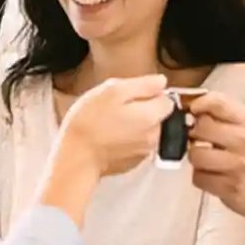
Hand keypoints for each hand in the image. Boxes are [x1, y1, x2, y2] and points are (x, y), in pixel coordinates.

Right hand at [57, 74, 172, 176]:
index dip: (150, 93)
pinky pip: (136, 145)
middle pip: (158, 116)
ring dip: (134, 125)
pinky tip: (109, 137)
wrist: (77, 158)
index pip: (167, 99)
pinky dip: (127, 140)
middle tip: (116, 107)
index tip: (132, 94)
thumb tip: (161, 82)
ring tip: (110, 123)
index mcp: (152, 116)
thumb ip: (142, 84)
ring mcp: (144, 152)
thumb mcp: (113, 90)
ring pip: (146, 130)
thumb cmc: (90, 123)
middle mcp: (154, 136)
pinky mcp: (133, 163)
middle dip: (143, 109)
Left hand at [185, 91, 244, 220]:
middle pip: (201, 127)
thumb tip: (192, 108)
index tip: (193, 110)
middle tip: (202, 141)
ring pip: (195, 154)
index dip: (198, 104)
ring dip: (197, 159)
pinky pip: (198, 177)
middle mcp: (244, 140)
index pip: (217, 102)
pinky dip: (201, 178)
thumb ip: (225, 116)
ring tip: (208, 161)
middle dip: (194, 134)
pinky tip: (214, 177)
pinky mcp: (229, 187)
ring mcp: (237, 165)